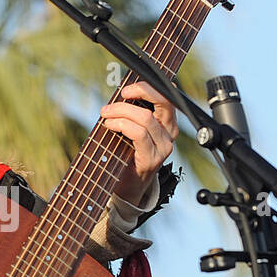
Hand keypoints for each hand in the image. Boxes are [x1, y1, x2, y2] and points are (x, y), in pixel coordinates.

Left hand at [99, 81, 179, 205]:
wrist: (128, 188)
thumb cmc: (126, 155)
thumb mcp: (130, 129)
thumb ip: (130, 113)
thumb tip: (118, 94)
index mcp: (167, 123)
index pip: (166, 97)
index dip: (147, 88)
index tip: (126, 89)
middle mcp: (170, 134)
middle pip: (163, 102)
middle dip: (139, 93)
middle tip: (117, 97)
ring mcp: (163, 147)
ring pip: (145, 118)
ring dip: (121, 112)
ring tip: (106, 114)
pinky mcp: (152, 159)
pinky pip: (138, 134)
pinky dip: (121, 125)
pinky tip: (110, 125)